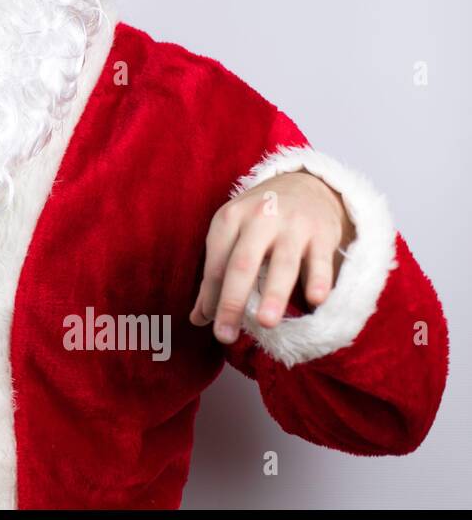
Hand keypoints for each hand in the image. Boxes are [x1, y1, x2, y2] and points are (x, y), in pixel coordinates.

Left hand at [191, 171, 355, 343]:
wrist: (305, 184)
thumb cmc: (259, 219)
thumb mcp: (232, 236)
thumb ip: (216, 276)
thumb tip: (197, 319)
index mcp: (228, 218)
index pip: (216, 263)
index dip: (210, 296)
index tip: (209, 324)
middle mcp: (258, 218)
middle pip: (242, 264)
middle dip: (232, 301)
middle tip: (225, 334)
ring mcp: (292, 225)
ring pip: (281, 263)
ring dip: (273, 294)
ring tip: (265, 323)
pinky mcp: (322, 232)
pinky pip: (320, 260)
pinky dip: (320, 280)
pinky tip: (316, 301)